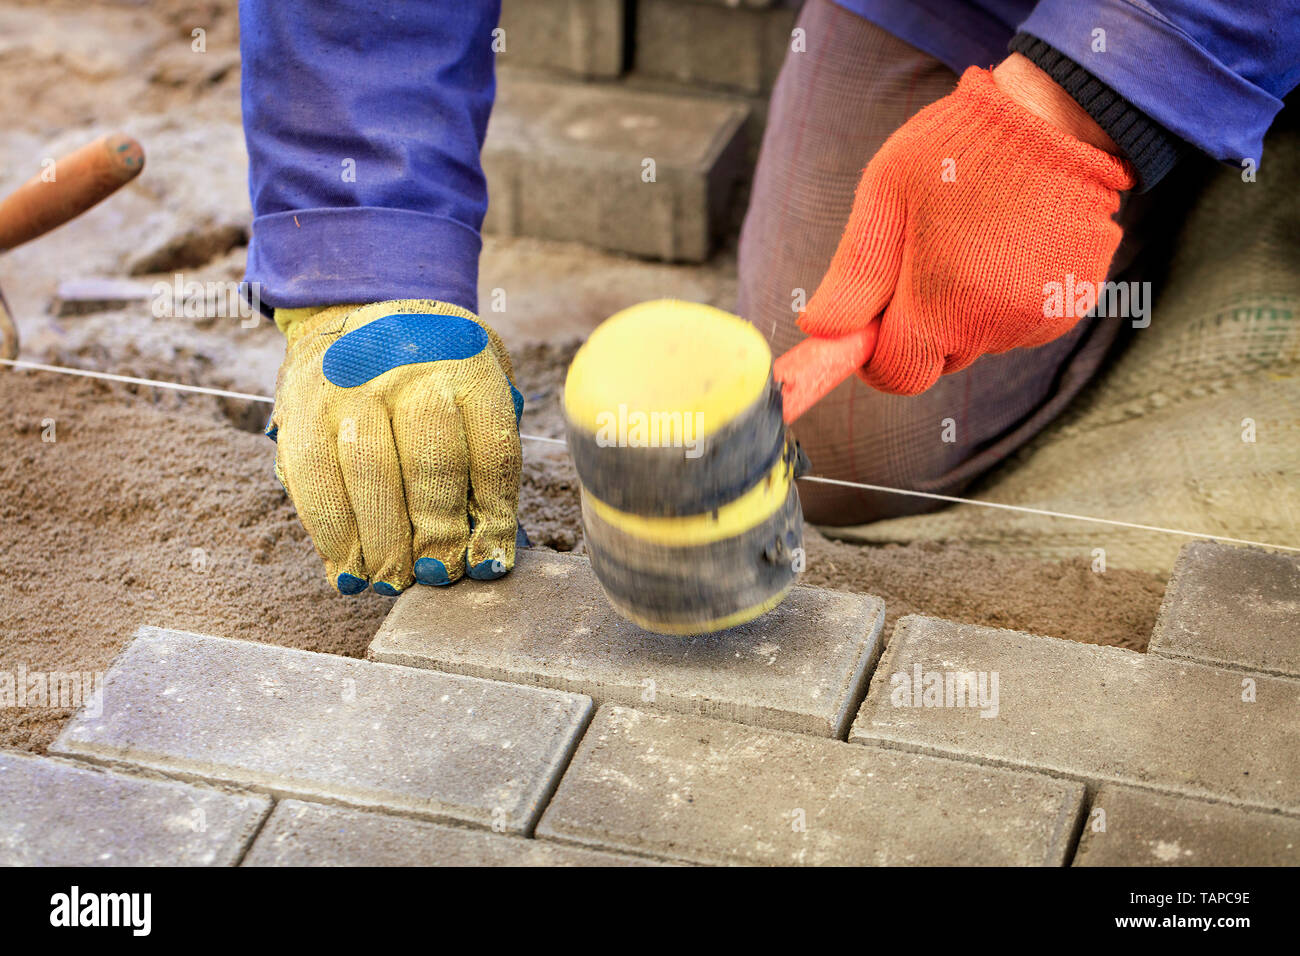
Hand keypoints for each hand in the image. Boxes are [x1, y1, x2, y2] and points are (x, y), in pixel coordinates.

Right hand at [267, 300, 522, 594]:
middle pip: (432, 464)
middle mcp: (410, 369)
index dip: (494, 516)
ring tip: (395, 581)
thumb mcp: (480, 383)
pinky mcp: (301, 409)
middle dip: (438, 532)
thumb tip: (491, 544)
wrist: (354, 312)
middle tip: (440, 574)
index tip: (489, 563)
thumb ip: (489, 452)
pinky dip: (332, 535)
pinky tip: (348, 568)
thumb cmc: (435, 372)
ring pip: (372, 476)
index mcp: (468, 364)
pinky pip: (315, 482)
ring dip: (384, 543)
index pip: (492, 451)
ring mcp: (350, 386)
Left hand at [798, 59, 1134, 394]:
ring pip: (977, 342)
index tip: (871, 318)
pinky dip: (1003, 299)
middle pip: (937, 361)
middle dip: (919, 327)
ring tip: (972, 237)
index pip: (895, 376)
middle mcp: (994, 324)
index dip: (873, 353)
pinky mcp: (1068, 307)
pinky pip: (1016, 325)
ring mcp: (1038, 319)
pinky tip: (1008, 244)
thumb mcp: (886, 195)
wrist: (1059, 114)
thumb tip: (820, 331)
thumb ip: (853, 274)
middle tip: (924, 257)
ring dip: (964, 310)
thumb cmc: (958, 146)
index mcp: (942, 302)